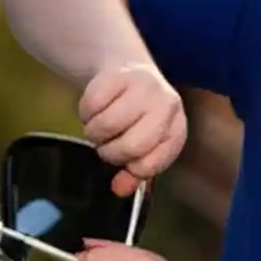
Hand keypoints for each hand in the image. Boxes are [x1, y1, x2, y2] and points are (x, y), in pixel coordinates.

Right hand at [79, 62, 186, 195]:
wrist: (130, 71)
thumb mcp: (143, 147)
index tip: (125, 161)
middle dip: (109, 152)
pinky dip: (85, 113)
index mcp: (175, 131)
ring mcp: (144, 88)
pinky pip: (91, 105)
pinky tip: (94, 109)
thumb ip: (134, 172)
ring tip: (98, 127)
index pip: (152, 163)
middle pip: (131, 146)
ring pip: (106, 125)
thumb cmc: (138, 118)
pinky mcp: (120, 74)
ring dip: (93, 133)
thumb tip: (119, 189)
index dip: (132, 168)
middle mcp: (167, 107)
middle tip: (105, 145)